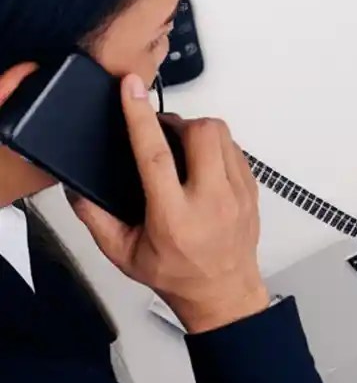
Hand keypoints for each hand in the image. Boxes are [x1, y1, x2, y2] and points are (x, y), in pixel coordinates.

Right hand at [71, 74, 267, 333]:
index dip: (140, 117)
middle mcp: (212, 201)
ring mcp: (238, 195)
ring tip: (182, 148)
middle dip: (179, 122)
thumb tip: (77, 188)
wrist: (223, 294)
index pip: (156, 154)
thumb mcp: (124, 253)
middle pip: (202, 133)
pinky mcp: (253, 192)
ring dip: (200, 131)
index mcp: (175, 215)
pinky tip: (202, 162)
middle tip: (163, 132)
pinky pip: (237, 151)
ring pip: (224, 136)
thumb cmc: (176, 275)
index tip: (130, 88)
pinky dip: (218, 147)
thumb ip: (96, 218)